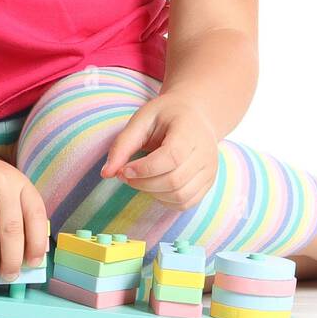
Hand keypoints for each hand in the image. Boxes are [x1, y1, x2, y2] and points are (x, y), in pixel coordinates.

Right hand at [0, 142, 48, 285]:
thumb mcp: (5, 187)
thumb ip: (15, 213)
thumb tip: (22, 256)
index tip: (34, 264)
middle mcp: (1, 183)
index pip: (35, 215)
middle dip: (11, 259)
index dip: (37, 242)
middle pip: (11, 228)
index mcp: (19, 183)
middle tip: (9, 277)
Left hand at [99, 95, 218, 209]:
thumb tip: (106, 174)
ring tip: (139, 179)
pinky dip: (165, 200)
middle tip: (126, 175)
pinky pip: (186, 203)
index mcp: (190, 130)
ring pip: (180, 196)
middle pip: (175, 181)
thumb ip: (123, 144)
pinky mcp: (208, 183)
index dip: (145, 169)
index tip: (125, 170)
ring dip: (152, 193)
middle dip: (143, 183)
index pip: (172, 157)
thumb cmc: (166, 115)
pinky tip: (154, 186)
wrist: (195, 114)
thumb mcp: (142, 119)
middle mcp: (205, 152)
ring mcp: (210, 170)